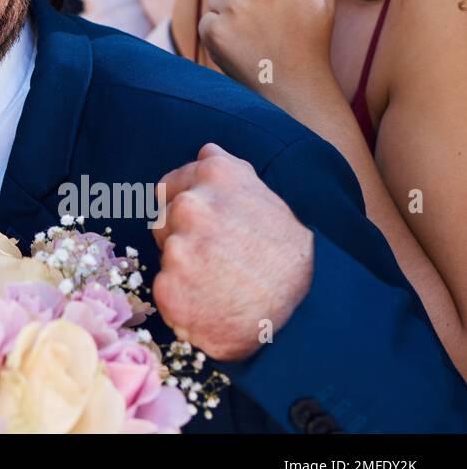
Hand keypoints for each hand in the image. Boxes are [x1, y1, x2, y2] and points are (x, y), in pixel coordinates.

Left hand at [151, 144, 313, 360]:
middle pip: (162, 219)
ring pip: (166, 255)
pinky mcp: (169, 287)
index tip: (205, 227)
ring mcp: (178, 247)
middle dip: (181, 236)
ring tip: (222, 282)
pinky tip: (213, 303)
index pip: (169, 186)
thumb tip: (206, 151)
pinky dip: (183, 299)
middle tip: (219, 259)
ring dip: (184, 269)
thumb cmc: (287, 256)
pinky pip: (165, 289)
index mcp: (216, 175)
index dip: (183, 208)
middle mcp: (192, 204)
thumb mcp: (266, 200)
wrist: (306, 316)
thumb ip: (230, 174)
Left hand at [199, 0, 336, 97]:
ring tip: (257, 37)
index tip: (280, 1)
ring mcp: (235, 9)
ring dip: (232, 15)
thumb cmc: (311, 38)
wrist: (295, 88)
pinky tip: (241, 49)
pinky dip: (219, 35)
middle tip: (270, 24)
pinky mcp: (214, 30)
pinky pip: (208, 19)